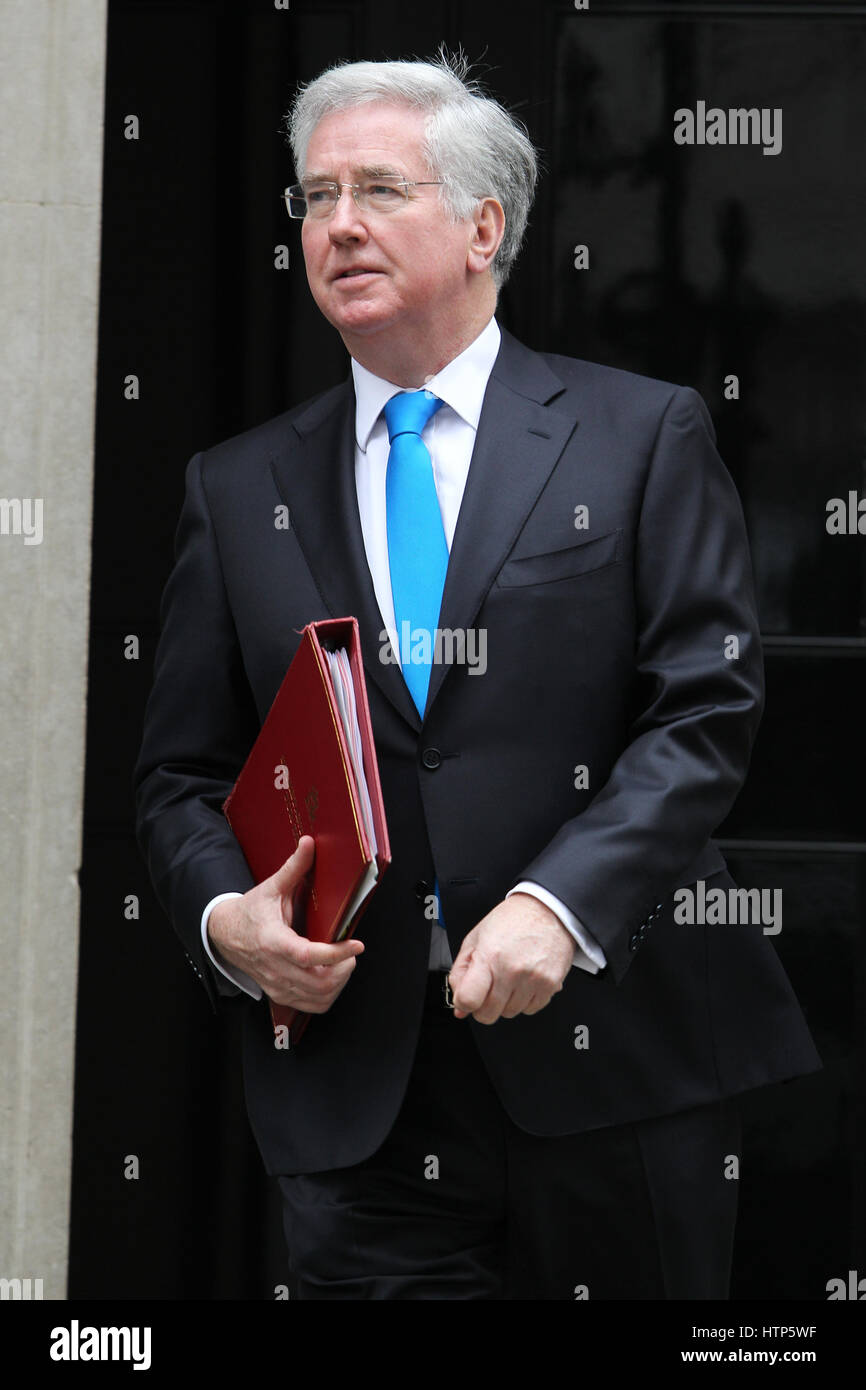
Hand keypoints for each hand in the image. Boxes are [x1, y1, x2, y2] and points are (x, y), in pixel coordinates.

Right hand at [207, 836, 363, 1010]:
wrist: (224, 934)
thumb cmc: (250, 912)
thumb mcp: (271, 888)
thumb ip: (294, 867)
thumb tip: (310, 844)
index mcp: (272, 941)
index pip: (307, 955)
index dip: (335, 954)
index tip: (356, 945)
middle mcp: (274, 968)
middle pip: (318, 982)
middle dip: (343, 968)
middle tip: (351, 951)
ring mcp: (277, 985)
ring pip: (318, 997)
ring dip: (338, 983)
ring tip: (344, 963)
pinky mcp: (279, 994)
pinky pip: (311, 1005)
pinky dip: (328, 996)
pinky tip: (332, 978)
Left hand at [447, 893, 573, 1023]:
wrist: (547, 910)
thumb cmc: (512, 920)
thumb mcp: (475, 938)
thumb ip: (461, 972)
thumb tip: (459, 1005)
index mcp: (489, 956)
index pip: (469, 1000)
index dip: (463, 1004)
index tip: (467, 999)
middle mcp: (512, 970)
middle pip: (488, 1014)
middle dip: (483, 1005)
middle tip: (488, 988)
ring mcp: (533, 979)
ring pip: (509, 1014)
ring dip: (506, 1002)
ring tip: (509, 977)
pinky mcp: (551, 985)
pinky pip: (530, 1010)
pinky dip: (524, 1000)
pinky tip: (524, 980)